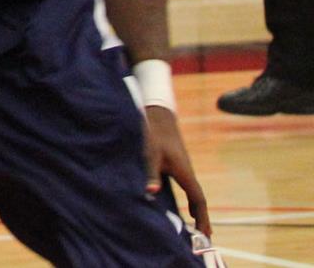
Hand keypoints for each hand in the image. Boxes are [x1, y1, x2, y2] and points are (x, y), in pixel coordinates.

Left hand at [144, 108, 209, 235]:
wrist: (159, 119)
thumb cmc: (154, 137)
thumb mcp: (151, 156)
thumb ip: (152, 174)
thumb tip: (151, 193)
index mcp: (185, 174)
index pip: (198, 200)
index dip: (202, 217)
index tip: (205, 233)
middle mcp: (189, 174)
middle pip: (200, 201)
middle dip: (203, 219)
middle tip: (205, 238)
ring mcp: (185, 171)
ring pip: (196, 196)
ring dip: (199, 212)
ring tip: (200, 228)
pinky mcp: (179, 169)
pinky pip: (190, 191)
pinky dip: (193, 203)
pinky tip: (188, 210)